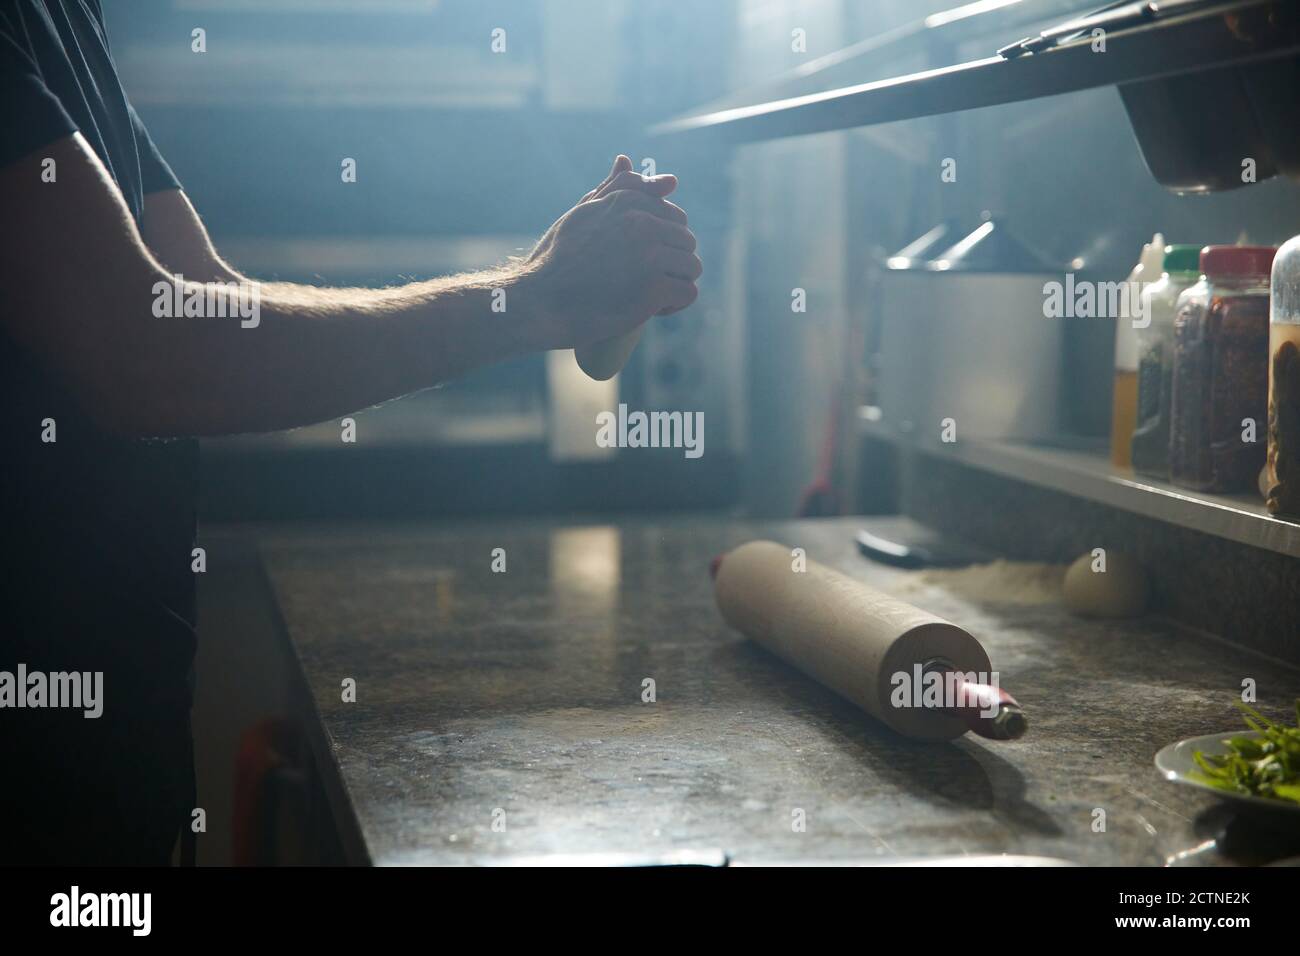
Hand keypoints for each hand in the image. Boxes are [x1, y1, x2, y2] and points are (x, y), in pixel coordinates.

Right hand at [519, 155, 701, 350]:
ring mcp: (649, 255)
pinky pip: (688, 292)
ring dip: (676, 282)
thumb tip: (628, 158)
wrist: (538, 302)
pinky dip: (676, 303)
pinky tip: (656, 309)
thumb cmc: (556, 260)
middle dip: (672, 262)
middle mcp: (641, 223)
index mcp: (627, 203)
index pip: (674, 215)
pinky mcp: (653, 288)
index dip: (662, 241)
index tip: (640, 259)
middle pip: (686, 241)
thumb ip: (610, 188)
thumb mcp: (581, 215)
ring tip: (650, 295)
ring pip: (692, 266)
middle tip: (642, 280)